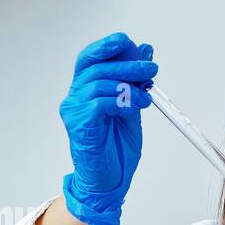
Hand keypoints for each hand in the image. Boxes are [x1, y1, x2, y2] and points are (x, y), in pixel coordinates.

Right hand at [59, 32, 157, 224]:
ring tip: (145, 99)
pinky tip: (132, 110)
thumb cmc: (116, 148)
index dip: (107, 47)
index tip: (128, 42)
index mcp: (85, 91)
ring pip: (100, 83)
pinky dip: (121, 102)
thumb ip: (135, 82)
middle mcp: (75, 98)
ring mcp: (74, 111)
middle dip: (127, 65)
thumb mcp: (131, 108)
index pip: (90, 59)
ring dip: (129, 88)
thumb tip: (144, 52)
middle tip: (151, 69)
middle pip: (98, 68)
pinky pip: (100, 103)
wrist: (109, 181)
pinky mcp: (80, 125)